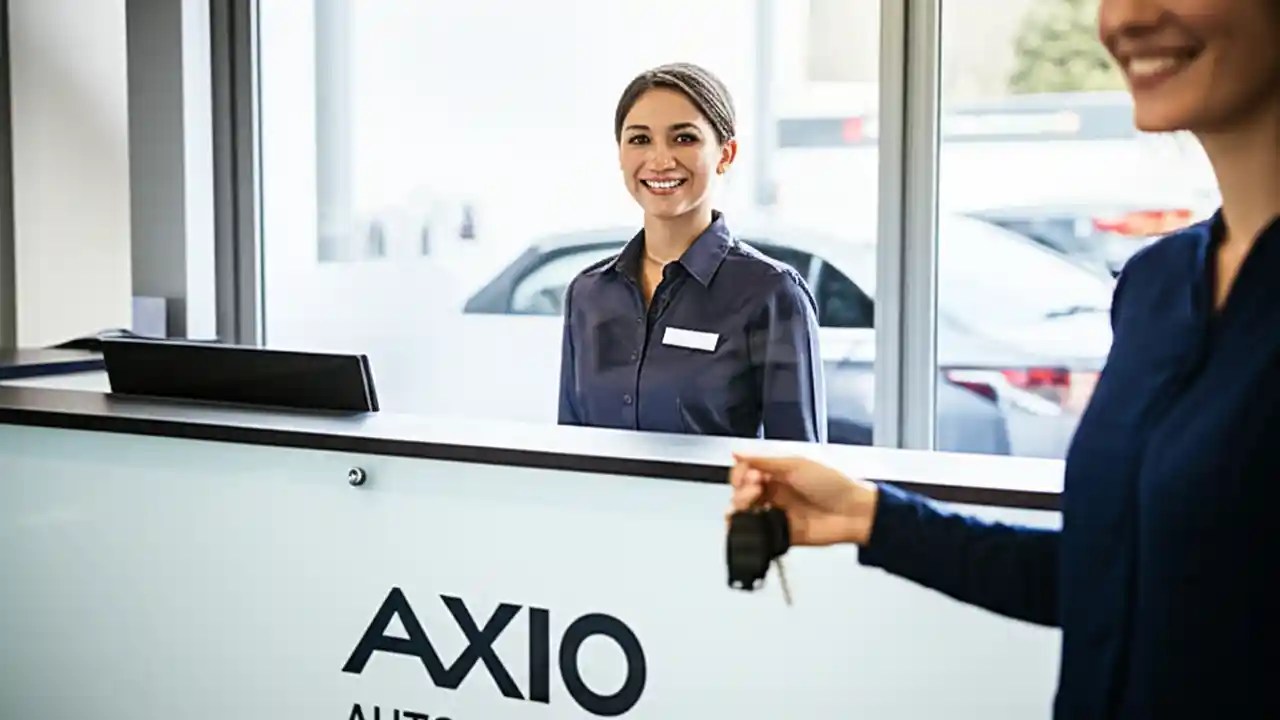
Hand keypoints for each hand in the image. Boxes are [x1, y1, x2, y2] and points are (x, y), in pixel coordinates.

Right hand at [727, 453, 878, 546]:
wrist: (854, 513)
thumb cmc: (834, 484)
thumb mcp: (797, 464)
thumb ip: (765, 460)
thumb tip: (737, 451)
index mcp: (778, 472)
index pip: (746, 470)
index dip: (741, 472)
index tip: (748, 475)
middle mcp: (774, 492)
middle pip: (740, 490)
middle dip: (741, 488)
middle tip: (756, 487)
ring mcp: (776, 512)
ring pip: (743, 511)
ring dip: (740, 505)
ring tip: (754, 502)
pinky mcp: (779, 533)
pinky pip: (754, 531)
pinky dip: (744, 527)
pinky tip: (748, 521)